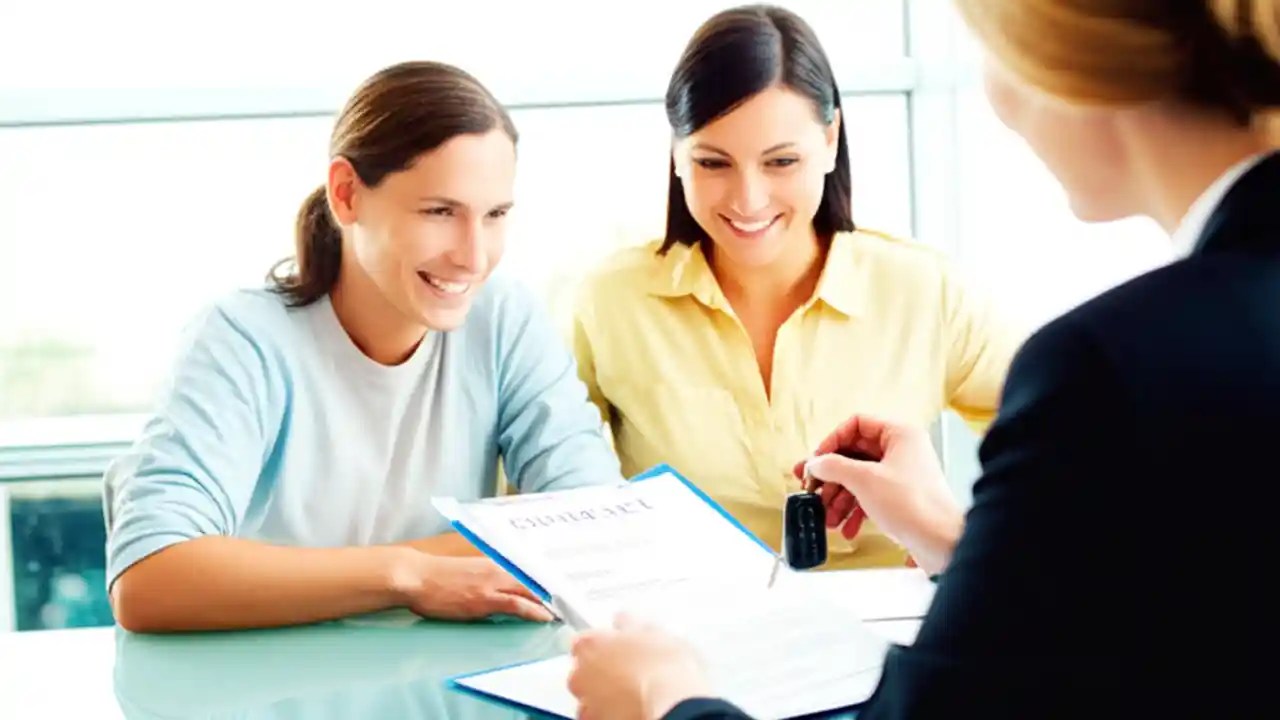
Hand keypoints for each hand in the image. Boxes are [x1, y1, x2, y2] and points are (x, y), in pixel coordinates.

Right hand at [391, 552, 553, 622]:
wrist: (416, 576)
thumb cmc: (436, 578)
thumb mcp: (467, 574)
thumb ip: (486, 579)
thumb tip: (500, 593)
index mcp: (493, 563)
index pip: (528, 571)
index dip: (548, 580)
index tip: (566, 588)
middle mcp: (497, 569)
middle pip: (535, 580)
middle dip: (556, 592)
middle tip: (574, 603)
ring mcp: (491, 583)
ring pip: (530, 591)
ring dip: (550, 603)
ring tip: (567, 613)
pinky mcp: (484, 599)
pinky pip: (515, 604)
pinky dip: (533, 611)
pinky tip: (545, 618)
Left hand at [568, 614, 711, 719]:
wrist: (670, 704)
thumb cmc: (663, 668)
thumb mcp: (654, 632)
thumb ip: (631, 624)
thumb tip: (625, 620)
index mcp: (591, 644)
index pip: (584, 640)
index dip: (603, 643)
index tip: (617, 646)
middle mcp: (581, 674)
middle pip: (582, 670)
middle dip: (600, 670)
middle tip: (629, 670)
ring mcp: (586, 703)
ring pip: (589, 697)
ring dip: (604, 695)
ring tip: (633, 694)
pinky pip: (598, 717)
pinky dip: (610, 714)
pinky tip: (630, 709)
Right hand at [794, 415, 961, 574]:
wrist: (941, 542)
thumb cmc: (915, 505)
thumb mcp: (864, 480)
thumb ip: (833, 466)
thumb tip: (815, 463)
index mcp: (900, 434)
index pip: (857, 424)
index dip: (832, 441)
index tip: (817, 460)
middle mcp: (903, 450)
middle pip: (855, 454)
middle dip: (832, 477)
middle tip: (813, 489)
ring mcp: (903, 474)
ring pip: (860, 478)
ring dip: (840, 498)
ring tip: (828, 516)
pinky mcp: (902, 497)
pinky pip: (870, 496)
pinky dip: (855, 510)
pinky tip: (846, 528)